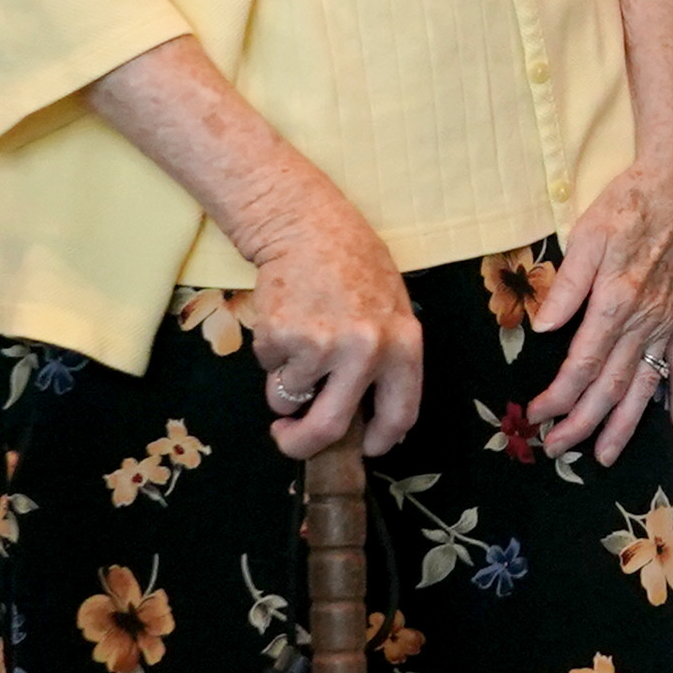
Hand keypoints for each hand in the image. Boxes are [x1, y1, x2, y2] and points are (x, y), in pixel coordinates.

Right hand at [224, 172, 422, 462]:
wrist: (306, 224)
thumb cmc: (352, 263)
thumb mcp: (391, 308)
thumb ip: (386, 357)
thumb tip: (369, 413)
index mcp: (403, 345)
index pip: (401, 414)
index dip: (381, 440)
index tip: (365, 448)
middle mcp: (366, 351)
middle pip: (330, 426)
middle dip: (302, 444)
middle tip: (289, 439)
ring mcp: (322, 345)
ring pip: (289, 395)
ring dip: (284, 380)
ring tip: (296, 337)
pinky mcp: (282, 336)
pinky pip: (268, 366)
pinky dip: (269, 351)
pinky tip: (285, 316)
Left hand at [523, 148, 672, 465]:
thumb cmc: (628, 206)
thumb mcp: (587, 236)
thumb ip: (566, 286)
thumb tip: (544, 328)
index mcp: (616, 302)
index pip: (583, 364)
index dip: (559, 395)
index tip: (537, 415)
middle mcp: (645, 320)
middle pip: (611, 385)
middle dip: (583, 423)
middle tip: (558, 448)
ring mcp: (668, 323)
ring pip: (645, 386)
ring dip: (625, 425)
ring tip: (607, 456)